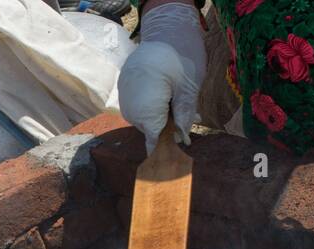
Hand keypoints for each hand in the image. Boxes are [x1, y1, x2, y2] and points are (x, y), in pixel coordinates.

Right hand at [117, 0, 207, 150]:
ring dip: (158, 115)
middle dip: (165, 127)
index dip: (165, 146)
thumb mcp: (188, 86)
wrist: (164, 29)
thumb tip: (181, 136)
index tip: (175, 154)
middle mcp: (130, 104)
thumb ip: (184, 114)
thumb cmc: (179, 56)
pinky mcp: (125, 86)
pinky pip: (137, 103)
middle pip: (147, 127)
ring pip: (141, 116)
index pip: (153, 137)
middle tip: (187, 123)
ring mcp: (125, 95)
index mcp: (145, 106)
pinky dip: (150, 104)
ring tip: (176, 105)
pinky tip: (165, 96)